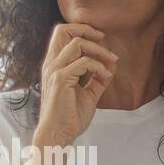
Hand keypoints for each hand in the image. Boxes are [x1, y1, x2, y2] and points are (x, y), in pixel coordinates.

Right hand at [36, 23, 118, 145]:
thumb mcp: (88, 94)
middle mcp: (52, 63)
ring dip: (99, 50)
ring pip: (78, 43)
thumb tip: (112, 64)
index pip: (62, 34)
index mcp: (55, 65)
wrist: (58, 135)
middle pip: (63, 29)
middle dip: (87, 30)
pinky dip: (99, 67)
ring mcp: (54, 70)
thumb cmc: (70, 117)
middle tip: (104, 41)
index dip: (82, 31)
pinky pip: (84, 62)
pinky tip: (106, 77)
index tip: (100, 40)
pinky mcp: (60, 79)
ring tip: (111, 62)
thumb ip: (98, 78)